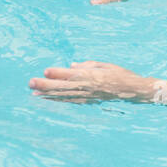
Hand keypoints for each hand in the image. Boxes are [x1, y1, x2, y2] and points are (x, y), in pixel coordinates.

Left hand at [29, 61, 152, 102]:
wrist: (135, 92)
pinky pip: (71, 102)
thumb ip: (88, 65)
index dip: (58, 73)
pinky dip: (58, 101)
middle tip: (31, 83)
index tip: (45, 71)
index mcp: (93, 75)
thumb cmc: (122, 75)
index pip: (71, 74)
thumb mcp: (106, 65)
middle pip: (64, 86)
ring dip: (48, 95)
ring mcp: (88, 96)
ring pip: (64, 96)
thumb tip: (71, 65)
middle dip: (46, 85)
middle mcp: (88, 87)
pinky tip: (49, 99)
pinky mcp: (89, 102)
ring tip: (34, 93)